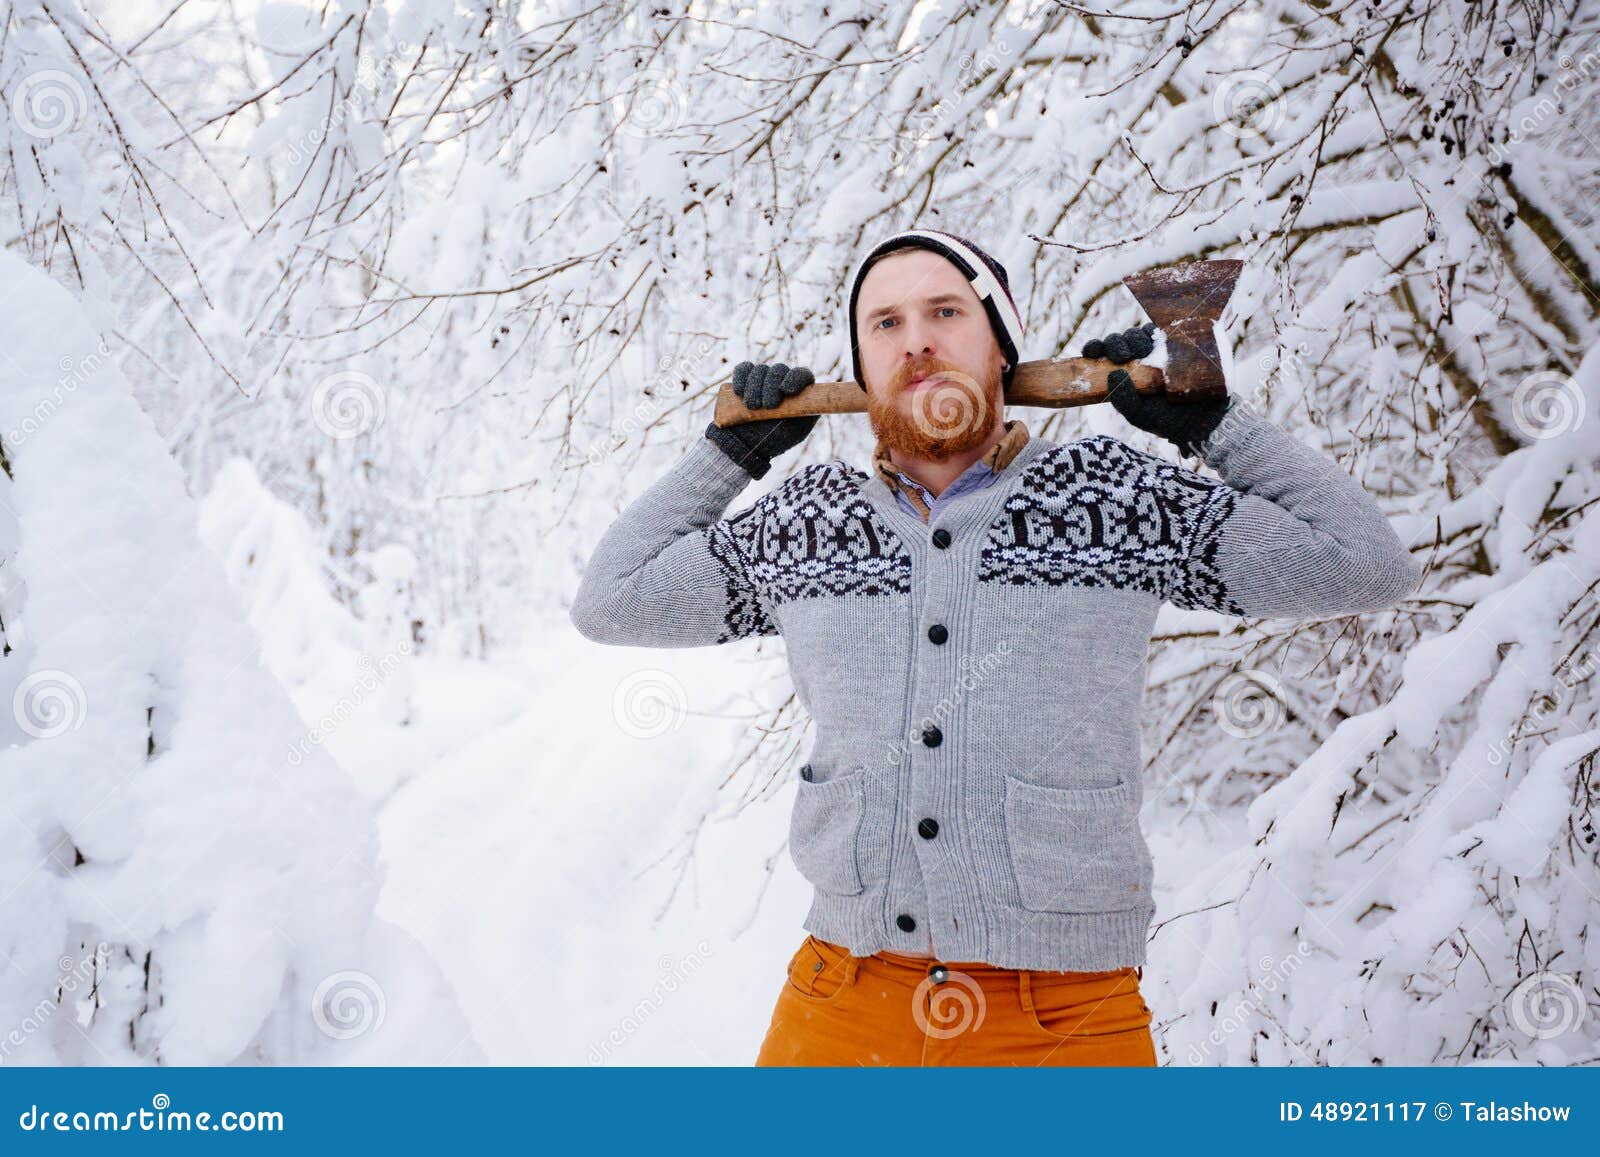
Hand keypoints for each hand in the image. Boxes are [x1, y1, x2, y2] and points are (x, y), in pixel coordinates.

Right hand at [704, 361, 819, 478]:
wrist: (749, 446)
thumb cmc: (776, 440)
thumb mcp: (796, 431)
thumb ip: (806, 415)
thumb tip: (814, 403)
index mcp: (798, 391)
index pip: (802, 374)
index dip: (795, 378)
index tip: (786, 391)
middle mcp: (781, 381)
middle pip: (779, 369)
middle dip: (771, 386)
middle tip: (767, 405)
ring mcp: (763, 379)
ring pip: (760, 369)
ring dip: (755, 386)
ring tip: (752, 406)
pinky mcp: (745, 380)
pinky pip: (743, 369)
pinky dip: (741, 377)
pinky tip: (739, 392)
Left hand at [1084, 323, 1231, 455]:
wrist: (1201, 419)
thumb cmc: (1166, 420)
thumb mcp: (1139, 415)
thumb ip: (1123, 399)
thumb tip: (1112, 374)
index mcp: (1120, 374)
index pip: (1101, 355)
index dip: (1094, 347)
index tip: (1091, 351)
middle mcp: (1134, 360)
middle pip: (1118, 340)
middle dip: (1116, 343)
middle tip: (1123, 355)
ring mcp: (1154, 352)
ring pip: (1137, 333)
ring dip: (1135, 338)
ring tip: (1143, 350)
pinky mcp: (1173, 346)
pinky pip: (1161, 331)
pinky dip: (1155, 331)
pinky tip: (1155, 338)